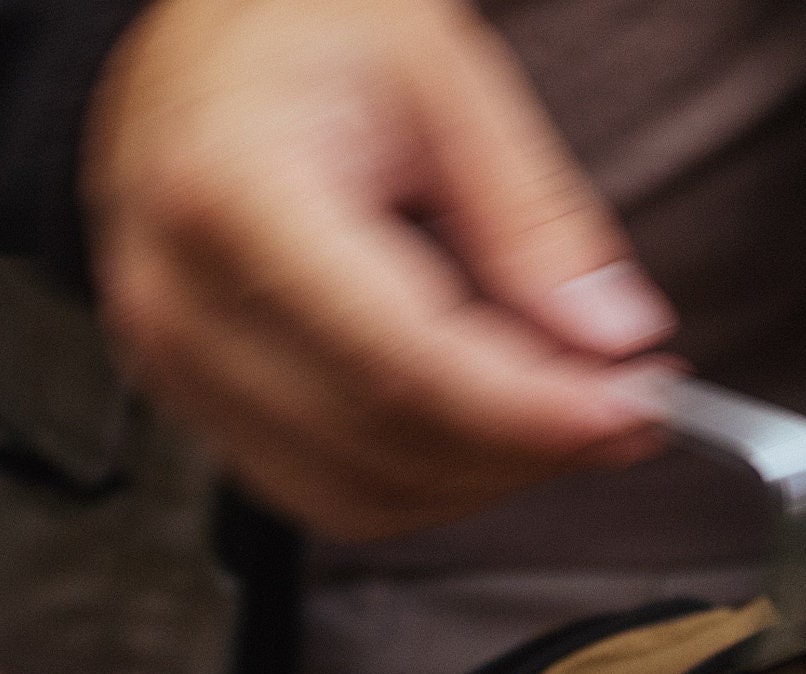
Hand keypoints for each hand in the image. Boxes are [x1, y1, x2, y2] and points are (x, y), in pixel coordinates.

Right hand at [86, 0, 673, 539]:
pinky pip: (328, 495)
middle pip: (386, 439)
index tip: (632, 405)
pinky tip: (483, 425)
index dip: (529, 407)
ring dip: (484, 475)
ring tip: (563, 408)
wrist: (195, 45)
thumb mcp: (446, 77)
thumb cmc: (303, 30)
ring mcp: (173, 363)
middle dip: (527, 443)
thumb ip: (532, 218)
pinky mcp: (192, 403)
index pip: (402, 359)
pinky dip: (426, 482)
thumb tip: (612, 339)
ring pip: (362, 494)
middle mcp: (184, 298)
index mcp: (234, 196)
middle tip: (630, 401)